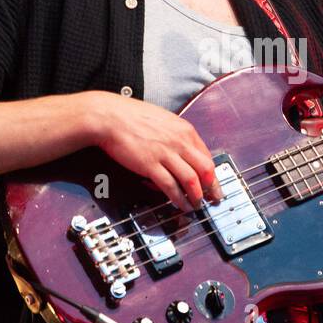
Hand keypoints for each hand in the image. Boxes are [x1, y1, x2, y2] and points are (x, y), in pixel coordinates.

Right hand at [85, 91, 223, 210]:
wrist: (109, 116)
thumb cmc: (131, 116)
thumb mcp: (163, 120)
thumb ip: (176, 135)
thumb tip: (184, 150)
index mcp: (184, 130)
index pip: (206, 156)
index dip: (212, 174)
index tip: (213, 184)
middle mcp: (179, 141)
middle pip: (205, 169)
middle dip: (211, 188)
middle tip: (212, 199)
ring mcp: (165, 154)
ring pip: (191, 180)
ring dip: (196, 197)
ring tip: (196, 206)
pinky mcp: (150, 165)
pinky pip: (170, 186)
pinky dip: (178, 199)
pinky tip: (180, 205)